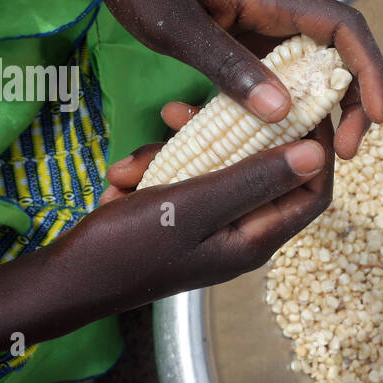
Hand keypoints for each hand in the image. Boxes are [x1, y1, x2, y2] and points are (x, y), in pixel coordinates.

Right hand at [50, 103, 333, 311]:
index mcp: (256, 239)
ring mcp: (209, 227)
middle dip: (229, 137)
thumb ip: (255, 178)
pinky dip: (154, 170)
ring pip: (216, 168)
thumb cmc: (130, 247)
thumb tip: (317, 155)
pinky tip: (121, 178)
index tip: (300, 102)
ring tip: (136, 161)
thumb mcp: (196, 203)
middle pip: (261, 172)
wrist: (65, 280)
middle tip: (192, 110)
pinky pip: (182, 179)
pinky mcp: (180, 219)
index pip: (312, 191)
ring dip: (178, 152)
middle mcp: (240, 235)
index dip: (315, 147)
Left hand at [80, 0, 382, 158]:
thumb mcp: (175, 26)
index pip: (344, 29)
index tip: (375, 116)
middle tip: (345, 151)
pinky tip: (271, 141)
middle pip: (337, 57)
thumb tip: (282, 113)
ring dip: (320, 113)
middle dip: (352, 103)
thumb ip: (226, 67)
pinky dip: (282, 110)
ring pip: (309, 73)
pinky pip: (275, 79)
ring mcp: (259, 29)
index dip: (369, 71)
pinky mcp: (240, 44)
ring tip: (315, 155)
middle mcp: (275, 14)